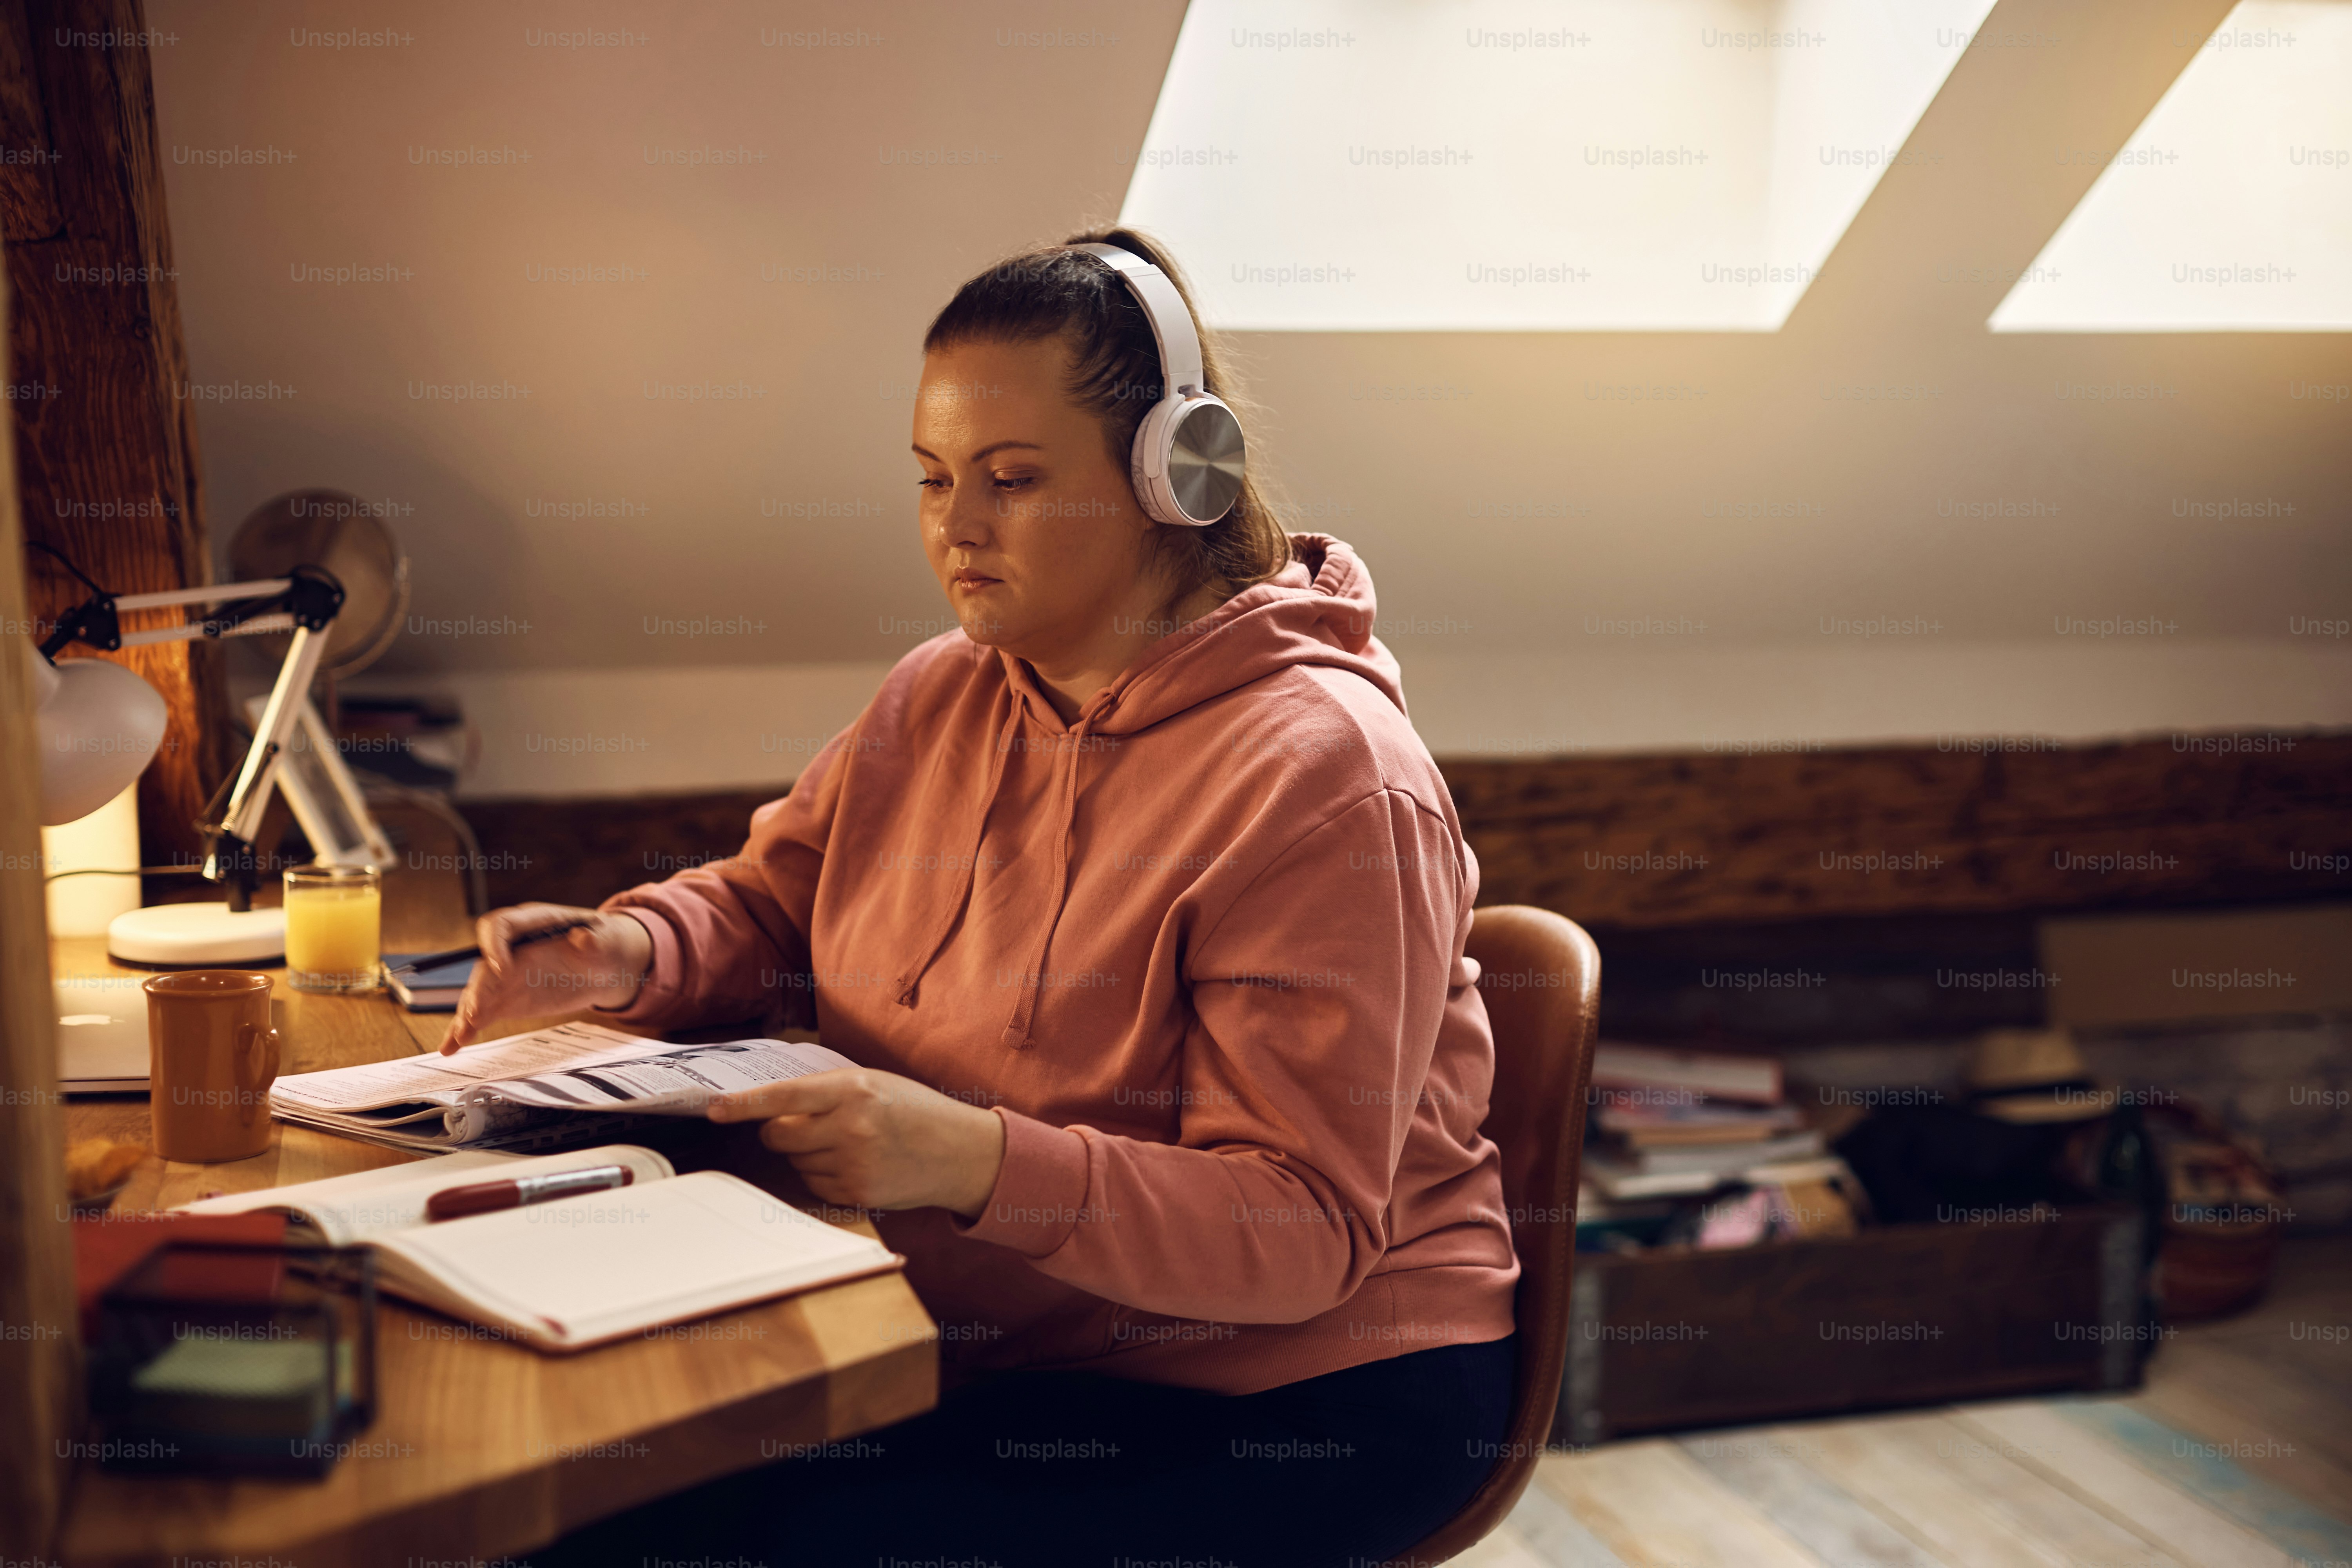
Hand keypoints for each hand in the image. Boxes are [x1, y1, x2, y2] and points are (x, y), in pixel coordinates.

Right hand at [444, 903, 653, 1052]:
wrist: (606, 965)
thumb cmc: (604, 943)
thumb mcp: (606, 940)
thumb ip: (594, 940)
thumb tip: (584, 937)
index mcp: (531, 922)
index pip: (501, 925)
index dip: (495, 944)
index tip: (503, 968)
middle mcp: (511, 948)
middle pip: (485, 965)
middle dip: (480, 988)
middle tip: (478, 1012)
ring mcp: (506, 975)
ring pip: (478, 991)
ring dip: (466, 1014)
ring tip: (459, 1037)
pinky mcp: (507, 999)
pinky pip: (481, 1012)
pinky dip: (466, 1029)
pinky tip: (452, 1047)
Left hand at [708, 1069, 1006, 1216]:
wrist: (961, 1151)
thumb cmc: (915, 1110)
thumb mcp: (875, 1083)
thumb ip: (827, 1092)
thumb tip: (773, 1105)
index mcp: (852, 1089)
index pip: (781, 1097)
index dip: (742, 1105)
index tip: (714, 1110)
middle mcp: (849, 1125)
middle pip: (779, 1136)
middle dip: (780, 1132)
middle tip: (805, 1126)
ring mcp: (853, 1162)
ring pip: (795, 1162)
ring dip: (807, 1154)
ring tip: (847, 1143)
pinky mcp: (857, 1191)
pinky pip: (815, 1185)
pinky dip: (824, 1175)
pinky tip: (854, 1163)